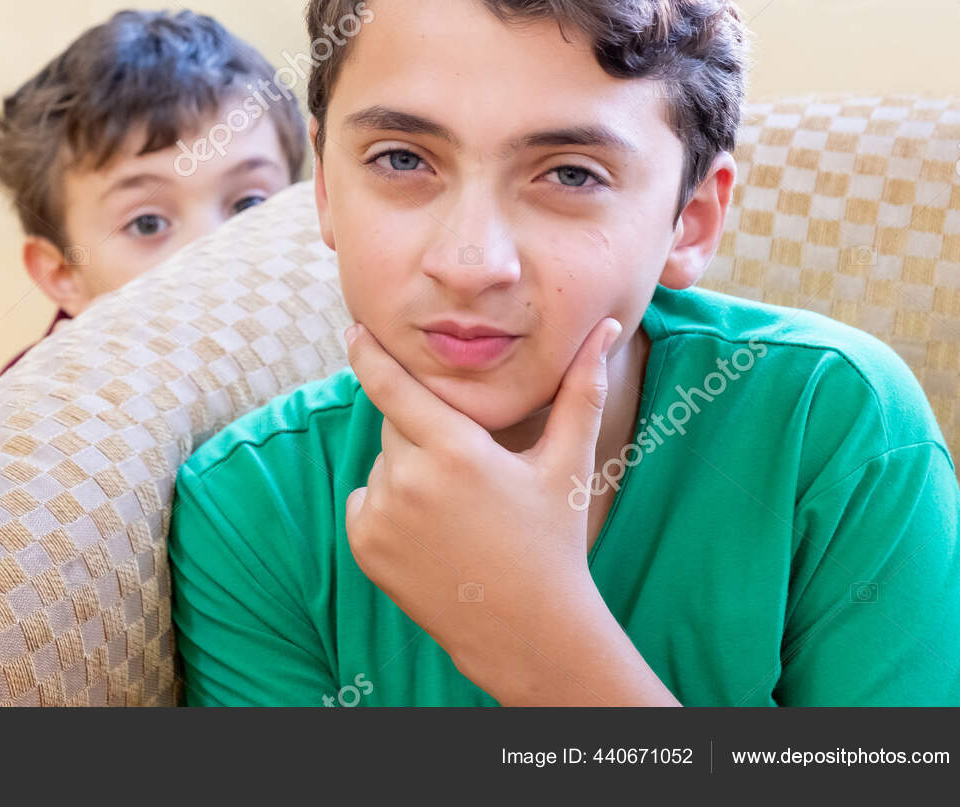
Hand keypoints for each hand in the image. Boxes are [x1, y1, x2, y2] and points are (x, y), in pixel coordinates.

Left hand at [344, 315, 670, 703]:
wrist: (528, 632)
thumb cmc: (553, 542)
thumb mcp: (568, 465)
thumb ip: (582, 391)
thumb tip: (605, 327)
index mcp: (456, 450)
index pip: (393, 386)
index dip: (369, 354)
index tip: (354, 329)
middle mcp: (409, 480)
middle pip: (397, 425)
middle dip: (424, 433)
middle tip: (467, 471)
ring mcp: (382, 516)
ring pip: (384, 465)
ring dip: (408, 473)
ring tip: (457, 513)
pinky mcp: (364, 547)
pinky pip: (365, 501)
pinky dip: (387, 508)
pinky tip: (431, 535)